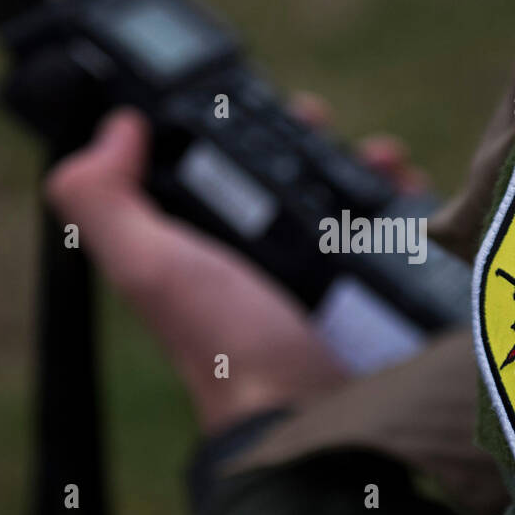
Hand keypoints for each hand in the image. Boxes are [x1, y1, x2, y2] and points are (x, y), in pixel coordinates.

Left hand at [43, 97, 424, 435]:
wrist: (308, 415)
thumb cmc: (225, 347)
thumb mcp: (149, 268)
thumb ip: (105, 201)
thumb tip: (113, 128)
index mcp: (202, 245)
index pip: (214, 165)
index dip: (231, 125)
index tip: (259, 99)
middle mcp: (257, 258)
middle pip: (285, 175)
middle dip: (307, 137)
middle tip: (323, 122)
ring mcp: (317, 278)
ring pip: (342, 197)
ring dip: (361, 163)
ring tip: (380, 155)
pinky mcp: (368, 294)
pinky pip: (388, 233)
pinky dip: (402, 203)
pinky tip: (409, 189)